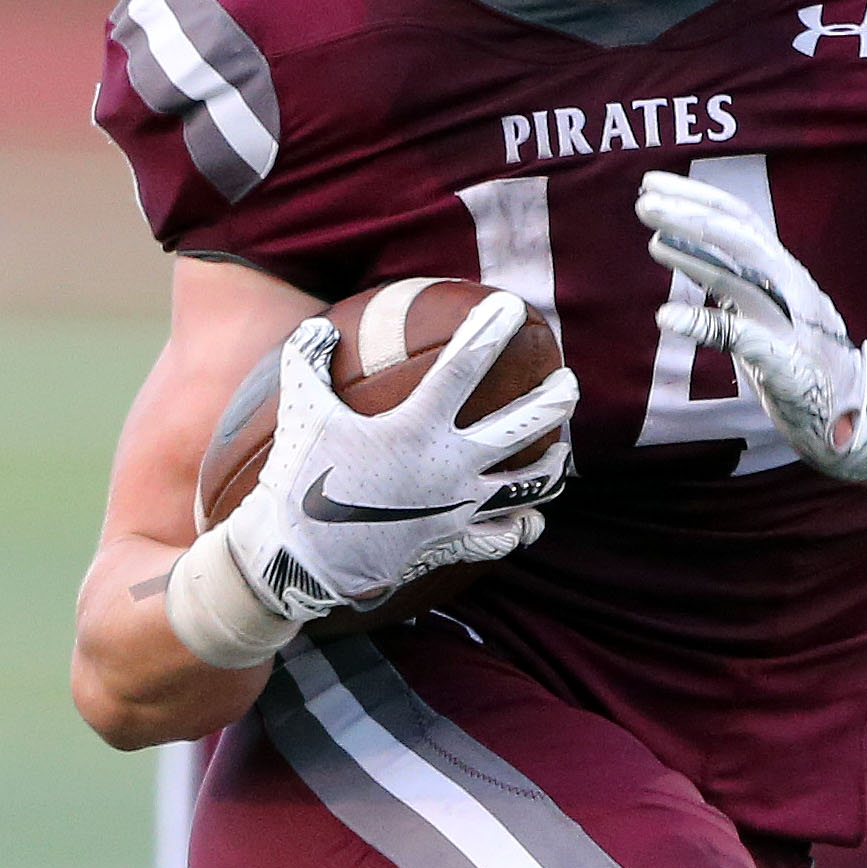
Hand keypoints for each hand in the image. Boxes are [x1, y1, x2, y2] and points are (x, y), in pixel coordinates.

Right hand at [210, 294, 576, 629]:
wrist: (298, 560)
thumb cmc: (298, 480)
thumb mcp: (300, 412)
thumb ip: (309, 361)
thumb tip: (319, 326)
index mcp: (414, 427)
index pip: (466, 366)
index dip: (491, 331)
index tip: (512, 307)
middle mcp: (448, 466)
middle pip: (523, 426)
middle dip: (555, 399)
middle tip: (569, 381)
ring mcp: (458, 508)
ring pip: (530, 485)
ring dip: (552, 465)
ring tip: (561, 451)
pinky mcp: (454, 544)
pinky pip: (506, 537)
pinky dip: (523, 526)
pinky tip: (531, 518)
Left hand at [635, 170, 866, 483]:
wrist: (855, 420)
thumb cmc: (803, 364)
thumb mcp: (765, 313)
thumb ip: (731, 282)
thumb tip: (683, 250)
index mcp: (782, 274)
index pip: (739, 221)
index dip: (697, 197)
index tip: (652, 183)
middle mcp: (790, 289)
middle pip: (740, 236)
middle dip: (691, 213)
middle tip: (643, 201)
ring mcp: (791, 325)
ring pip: (742, 278)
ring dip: (695, 256)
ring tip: (653, 241)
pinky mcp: (787, 365)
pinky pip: (743, 338)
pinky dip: (704, 323)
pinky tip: (666, 316)